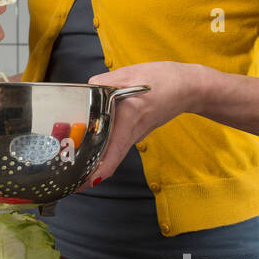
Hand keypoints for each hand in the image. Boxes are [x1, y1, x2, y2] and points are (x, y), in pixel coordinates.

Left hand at [86, 62, 209, 183]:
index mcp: (129, 117)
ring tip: (74, 168)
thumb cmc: (163, 80)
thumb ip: (102, 82)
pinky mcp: (137, 132)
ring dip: (95, 162)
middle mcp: (133, 132)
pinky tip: (90, 148)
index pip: (112, 153)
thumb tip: (84, 91)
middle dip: (89, 172)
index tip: (82, 184)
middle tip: (69, 180)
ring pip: (113, 154)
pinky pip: (117, 145)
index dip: (96, 172)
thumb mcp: (128, 74)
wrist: (188, 87)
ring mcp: (136, 135)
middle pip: (109, 160)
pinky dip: (104, 151)